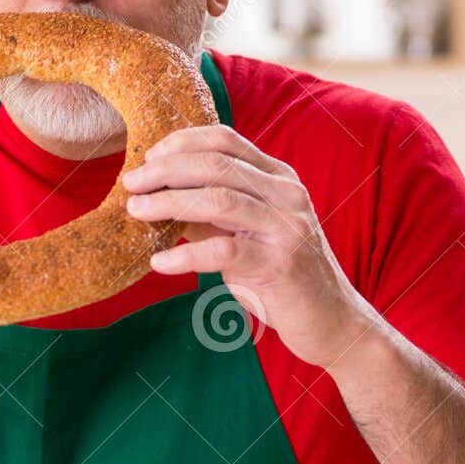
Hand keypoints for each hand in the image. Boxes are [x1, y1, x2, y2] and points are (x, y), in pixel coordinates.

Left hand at [122, 125, 377, 369]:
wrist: (333, 322)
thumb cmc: (283, 279)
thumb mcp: (248, 235)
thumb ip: (213, 215)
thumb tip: (161, 199)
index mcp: (279, 180)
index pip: (226, 141)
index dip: (182, 142)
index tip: (148, 157)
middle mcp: (286, 196)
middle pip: (217, 164)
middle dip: (166, 170)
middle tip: (132, 184)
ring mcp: (286, 228)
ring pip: (218, 200)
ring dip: (170, 203)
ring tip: (137, 212)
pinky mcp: (280, 265)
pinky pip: (223, 252)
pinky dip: (185, 256)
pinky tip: (159, 263)